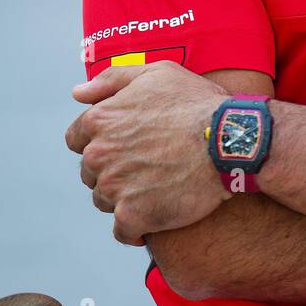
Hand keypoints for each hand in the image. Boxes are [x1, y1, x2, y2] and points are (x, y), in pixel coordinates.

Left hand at [65, 60, 228, 244]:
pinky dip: (136, 228)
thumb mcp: (157, 73)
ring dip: (124, 197)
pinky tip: (156, 218)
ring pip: (105, 201)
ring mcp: (114, 187)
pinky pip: (123, 231)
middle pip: (90, 172)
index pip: (76, 139)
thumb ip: (112, 79)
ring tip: (157, 188)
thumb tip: (77, 93)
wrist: (229, 141)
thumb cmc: (197, 104)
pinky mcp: (132, 216)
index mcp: (100, 119)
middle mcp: (99, 154)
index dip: (100, 141)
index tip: (125, 145)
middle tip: (147, 166)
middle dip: (112, 170)